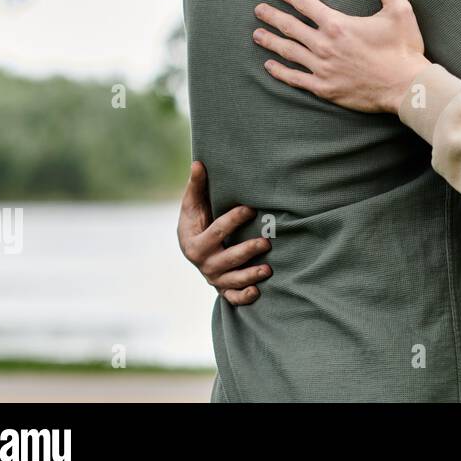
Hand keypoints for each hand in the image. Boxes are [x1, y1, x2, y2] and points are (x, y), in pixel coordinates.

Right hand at [176, 161, 271, 305]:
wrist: (192, 248)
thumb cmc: (197, 221)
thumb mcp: (193, 205)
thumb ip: (197, 186)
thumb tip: (199, 162)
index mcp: (194, 243)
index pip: (216, 232)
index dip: (233, 221)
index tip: (250, 209)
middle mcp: (204, 263)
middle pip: (226, 259)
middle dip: (246, 251)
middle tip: (266, 242)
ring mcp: (214, 277)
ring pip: (232, 280)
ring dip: (250, 276)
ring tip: (268, 269)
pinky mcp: (223, 287)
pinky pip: (232, 297)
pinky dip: (243, 297)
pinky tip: (257, 292)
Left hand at [253, 0, 429, 112]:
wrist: (407, 87)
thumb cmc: (404, 48)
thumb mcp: (399, 9)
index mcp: (338, 24)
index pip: (305, 4)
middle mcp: (324, 45)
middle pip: (290, 27)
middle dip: (272, 16)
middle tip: (259, 10)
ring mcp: (322, 68)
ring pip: (288, 51)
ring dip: (270, 41)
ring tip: (257, 34)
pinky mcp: (325, 88)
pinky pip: (295, 78)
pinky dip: (280, 71)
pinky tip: (269, 65)